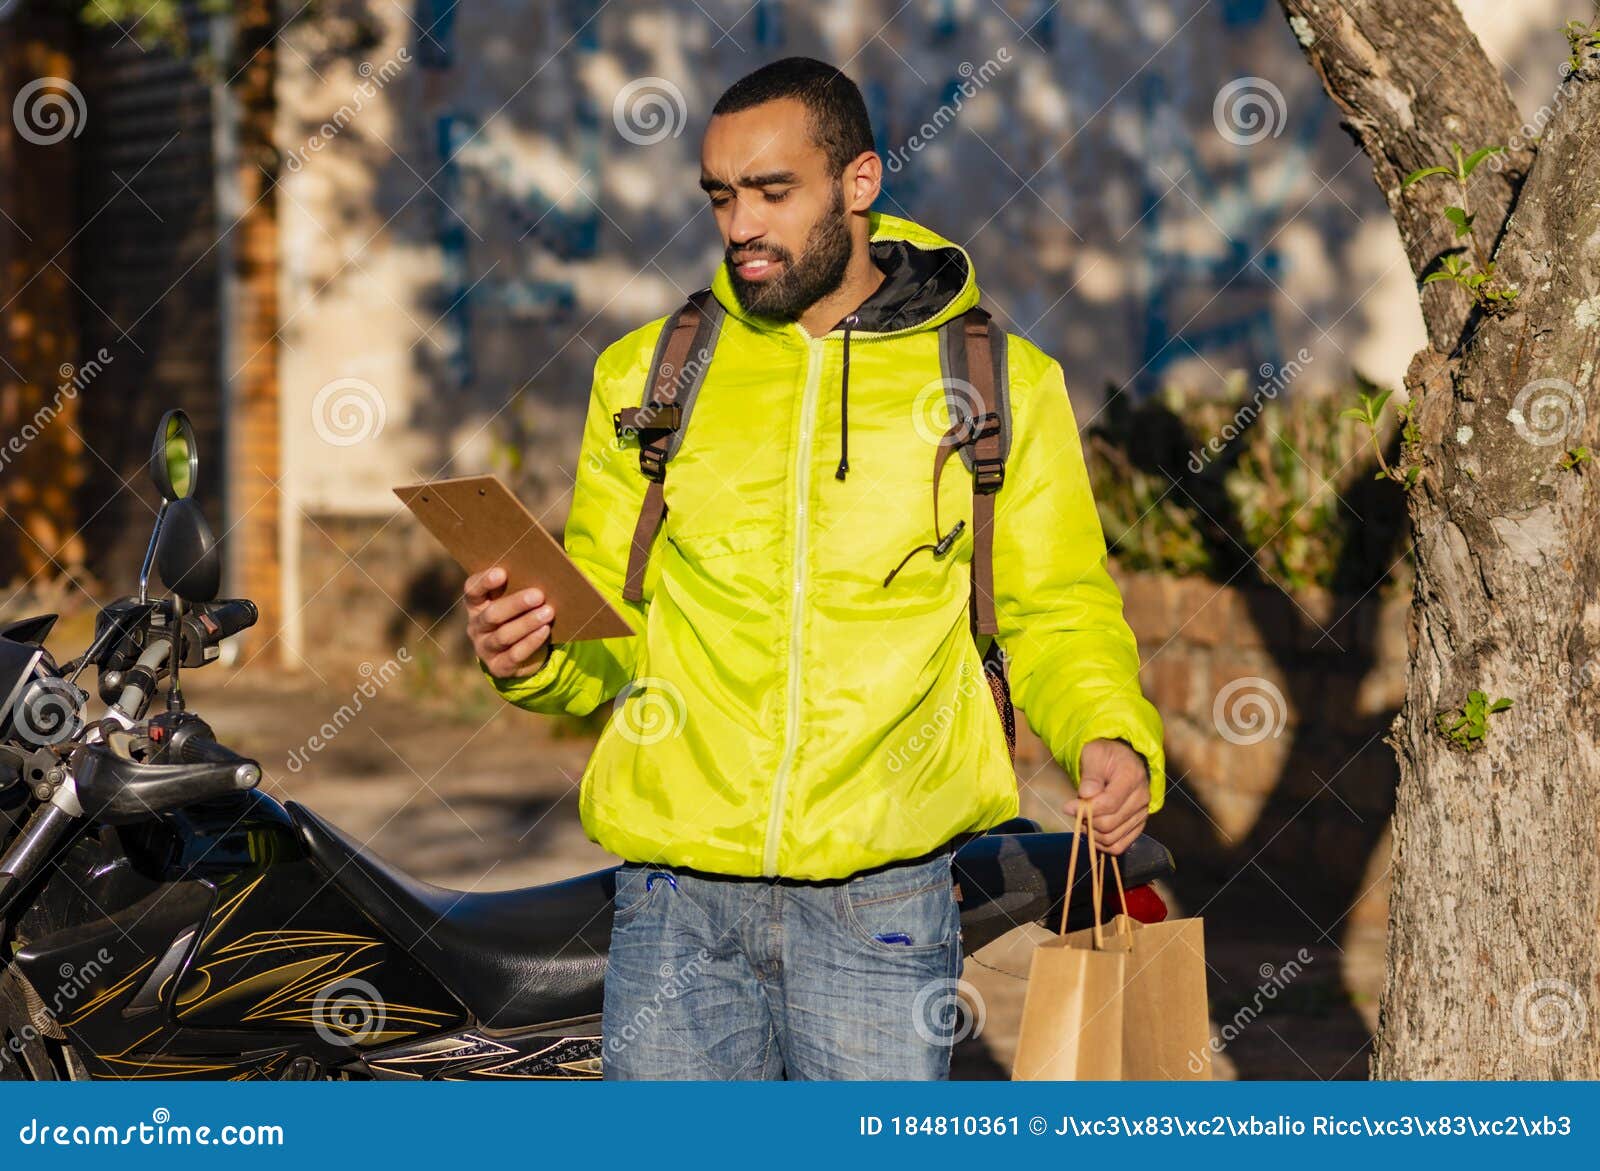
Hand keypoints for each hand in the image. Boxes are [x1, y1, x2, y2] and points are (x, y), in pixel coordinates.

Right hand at [465, 566, 555, 677]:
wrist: (523, 653)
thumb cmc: (522, 615)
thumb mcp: (518, 599)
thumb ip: (524, 584)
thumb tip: (549, 567)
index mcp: (477, 604)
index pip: (473, 589)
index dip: (485, 581)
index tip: (503, 572)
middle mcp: (476, 625)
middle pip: (492, 614)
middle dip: (516, 604)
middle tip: (538, 595)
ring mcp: (485, 648)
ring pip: (504, 635)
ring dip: (527, 623)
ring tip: (548, 612)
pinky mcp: (498, 667)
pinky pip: (514, 655)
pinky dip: (530, 642)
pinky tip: (544, 631)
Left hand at [1064, 738, 1149, 855]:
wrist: (1122, 759)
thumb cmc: (1105, 755)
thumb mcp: (1093, 755)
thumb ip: (1091, 775)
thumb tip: (1086, 794)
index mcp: (1132, 777)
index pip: (1109, 803)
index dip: (1086, 809)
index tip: (1068, 806)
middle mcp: (1142, 798)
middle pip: (1109, 824)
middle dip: (1086, 821)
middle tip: (1075, 812)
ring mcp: (1142, 814)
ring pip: (1112, 839)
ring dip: (1092, 834)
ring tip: (1083, 819)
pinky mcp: (1137, 826)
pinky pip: (1119, 846)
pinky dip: (1102, 844)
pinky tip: (1092, 832)